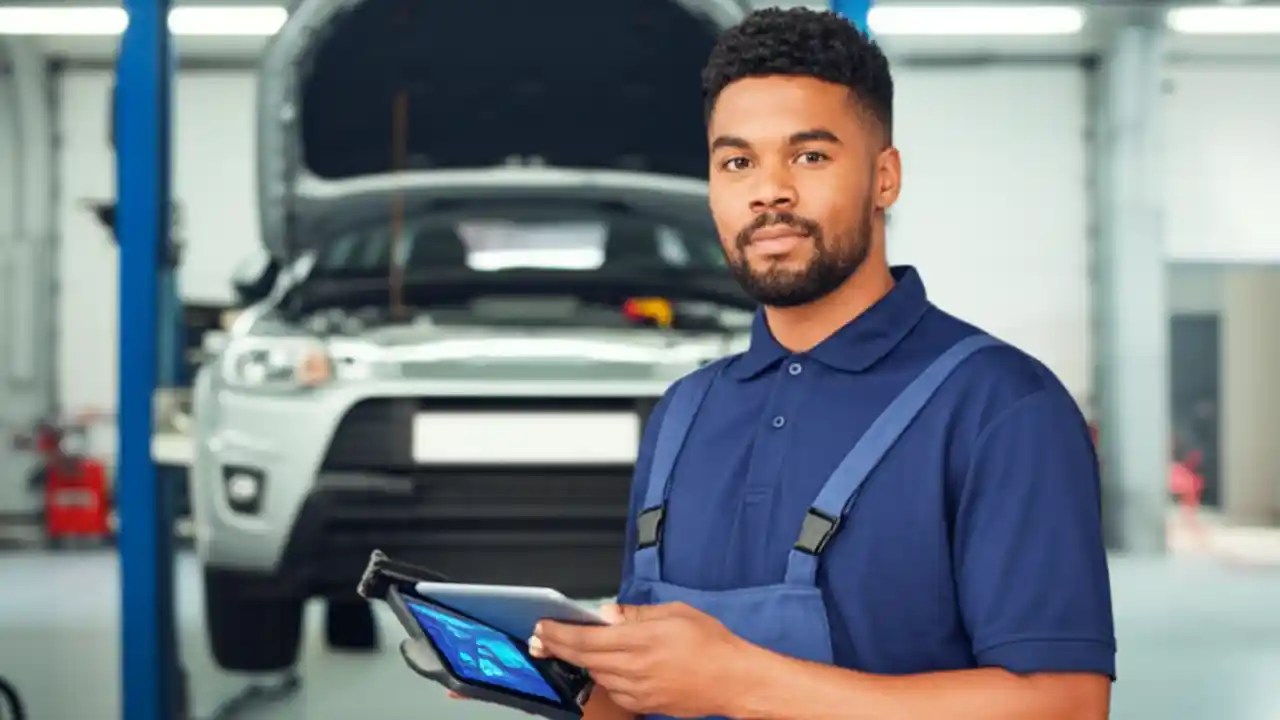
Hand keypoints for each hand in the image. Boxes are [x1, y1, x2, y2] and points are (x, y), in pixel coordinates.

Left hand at [532, 602, 756, 718]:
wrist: (734, 681)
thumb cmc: (711, 643)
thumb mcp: (675, 612)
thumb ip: (635, 614)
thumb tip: (605, 614)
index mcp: (640, 641)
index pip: (586, 639)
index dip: (559, 634)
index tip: (542, 627)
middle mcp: (635, 668)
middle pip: (584, 659)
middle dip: (559, 647)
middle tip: (540, 639)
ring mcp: (638, 691)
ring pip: (596, 675)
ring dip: (580, 661)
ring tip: (566, 649)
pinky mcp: (645, 705)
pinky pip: (614, 691)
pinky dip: (603, 677)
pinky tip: (602, 667)